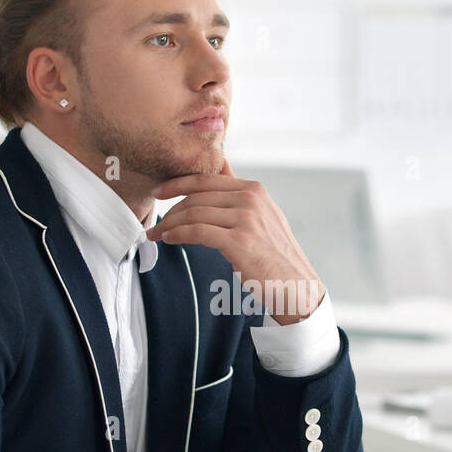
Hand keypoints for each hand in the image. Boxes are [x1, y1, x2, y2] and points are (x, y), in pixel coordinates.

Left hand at [147, 159, 325, 323]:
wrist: (297, 287)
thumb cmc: (275, 255)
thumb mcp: (262, 215)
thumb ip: (238, 192)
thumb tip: (221, 164)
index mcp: (254, 189)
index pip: (207, 179)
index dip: (177, 184)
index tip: (159, 193)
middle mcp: (251, 199)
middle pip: (197, 196)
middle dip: (171, 210)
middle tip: (155, 224)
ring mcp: (246, 219)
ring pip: (194, 214)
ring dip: (170, 225)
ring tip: (157, 235)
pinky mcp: (240, 242)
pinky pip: (197, 232)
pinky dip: (178, 235)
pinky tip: (168, 240)